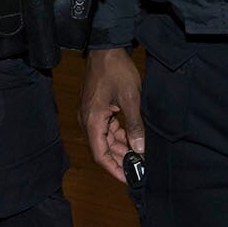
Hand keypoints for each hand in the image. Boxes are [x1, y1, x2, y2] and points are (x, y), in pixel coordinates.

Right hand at [80, 47, 145, 181]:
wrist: (106, 48)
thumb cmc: (117, 71)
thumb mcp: (131, 99)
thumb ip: (135, 126)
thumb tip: (140, 149)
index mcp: (93, 120)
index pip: (100, 154)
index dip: (114, 169)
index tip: (128, 178)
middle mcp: (87, 119)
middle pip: (102, 148)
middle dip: (120, 158)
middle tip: (139, 166)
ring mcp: (90, 113)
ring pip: (104, 139)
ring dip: (120, 147)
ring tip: (139, 153)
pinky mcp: (95, 108)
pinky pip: (105, 128)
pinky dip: (117, 134)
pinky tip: (131, 136)